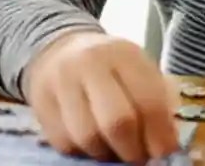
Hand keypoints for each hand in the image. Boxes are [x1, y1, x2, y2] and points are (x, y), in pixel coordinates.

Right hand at [21, 30, 180, 162]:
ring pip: (87, 137)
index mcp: (123, 54)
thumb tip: (165, 145)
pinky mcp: (40, 102)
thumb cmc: (111, 68)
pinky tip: (92, 141)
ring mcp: (60, 81)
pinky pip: (64, 142)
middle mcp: (88, 63)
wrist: (58, 49)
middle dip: (133, 151)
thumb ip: (158, 103)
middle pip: (117, 122)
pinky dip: (82, 151)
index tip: (164, 152)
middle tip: (138, 157)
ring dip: (106, 154)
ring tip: (114, 149)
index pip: (148, 101)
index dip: (160, 135)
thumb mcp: (140, 71)